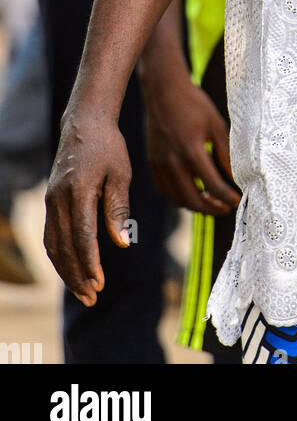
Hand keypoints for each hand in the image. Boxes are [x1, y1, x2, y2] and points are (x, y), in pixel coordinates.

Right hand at [44, 107, 131, 305]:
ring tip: (83, 291)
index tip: (99, 284)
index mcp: (78, 191)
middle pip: (64, 247)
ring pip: (54, 245)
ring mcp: (51, 200)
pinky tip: (71, 268)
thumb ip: (119, 208)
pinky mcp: (50, 201)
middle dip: (77, 275)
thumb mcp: (121, 173)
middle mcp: (58, 199)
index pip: (82, 236)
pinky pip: (51, 235)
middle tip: (92, 297)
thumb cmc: (109, 146)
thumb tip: (122, 243)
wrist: (84, 123)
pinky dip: (59, 256)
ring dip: (66, 271)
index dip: (89, 263)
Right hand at [143, 74, 239, 215]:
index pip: (213, 186)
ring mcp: (160, 164)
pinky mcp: (152, 162)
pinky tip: (191, 190)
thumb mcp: (216, 125)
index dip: (228, 198)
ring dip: (195, 206)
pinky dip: (178, 196)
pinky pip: (164, 189)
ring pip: (177, 198)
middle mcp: (173, 162)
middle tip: (226, 208)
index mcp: (192, 151)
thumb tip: (237, 175)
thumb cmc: (193, 104)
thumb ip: (225, 153)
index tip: (238, 201)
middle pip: (193, 200)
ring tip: (211, 201)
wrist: (164, 91)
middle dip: (212, 209)